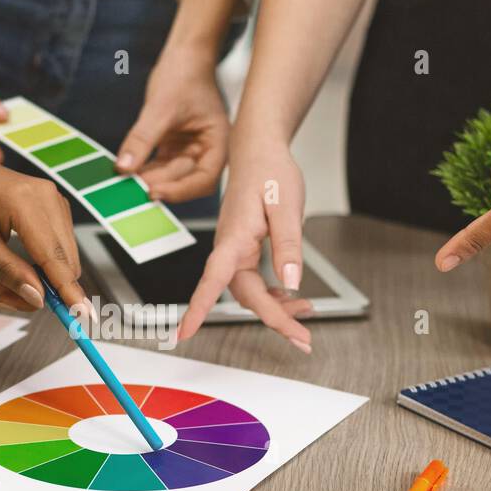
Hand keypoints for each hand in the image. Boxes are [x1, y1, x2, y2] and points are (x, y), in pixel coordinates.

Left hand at [0, 156, 88, 313]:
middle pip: (65, 262)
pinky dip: (44, 265)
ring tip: (3, 282)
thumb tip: (38, 299)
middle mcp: (49, 198)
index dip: (68, 290)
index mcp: (24, 203)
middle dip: (44, 290)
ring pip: (66, 258)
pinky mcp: (58, 206)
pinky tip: (19, 266)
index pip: (53, 257)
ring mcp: (57, 200)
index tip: (82, 315)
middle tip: (3, 298)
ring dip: (42, 279)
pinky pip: (61, 247)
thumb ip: (9, 272)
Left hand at [116, 46, 228, 202]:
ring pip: (169, 175)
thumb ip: (142, 139)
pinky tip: (126, 172)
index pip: (204, 180)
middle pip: (184, 180)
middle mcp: (207, 151)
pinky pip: (158, 164)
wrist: (183, 55)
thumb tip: (123, 168)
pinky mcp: (174, 146)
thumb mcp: (161, 107)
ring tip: (125, 183)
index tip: (153, 192)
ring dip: (149, 179)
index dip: (180, 191)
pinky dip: (144, 168)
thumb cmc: (183, 75)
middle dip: (159, 184)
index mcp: (219, 143)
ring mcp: (190, 150)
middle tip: (131, 188)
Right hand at [177, 139, 312, 348]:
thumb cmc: (269, 171)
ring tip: (306, 313)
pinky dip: (274, 296)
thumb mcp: (286, 206)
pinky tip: (292, 297)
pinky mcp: (244, 252)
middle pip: (246, 296)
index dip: (198, 308)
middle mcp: (230, 249)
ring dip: (277, 309)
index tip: (185, 332)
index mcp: (234, 237)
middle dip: (274, 319)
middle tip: (303, 338)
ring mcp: (235, 252)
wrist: (260, 152)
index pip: (213, 279)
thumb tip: (292, 283)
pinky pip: (255, 283)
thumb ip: (288, 245)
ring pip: (252, 293)